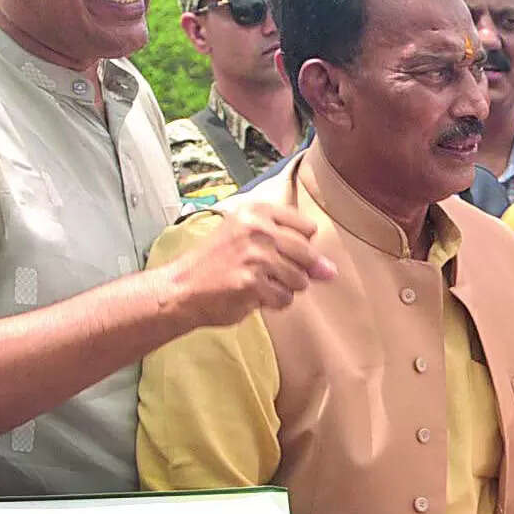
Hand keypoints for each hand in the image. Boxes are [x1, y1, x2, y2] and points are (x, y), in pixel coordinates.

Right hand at [162, 208, 336, 329]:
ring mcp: (255, 255)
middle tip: (266, 272)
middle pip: (308, 254)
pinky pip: (285, 299)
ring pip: (300, 280)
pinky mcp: (252, 282)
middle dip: (294, 270)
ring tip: (257, 283)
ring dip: (283, 288)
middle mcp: (257, 228)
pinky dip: (272, 303)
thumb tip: (331, 271)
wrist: (183, 287)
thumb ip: (291, 246)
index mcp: (256, 211)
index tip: (276, 252)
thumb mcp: (248, 237)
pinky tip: (252, 295)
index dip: (299, 247)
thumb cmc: (218, 263)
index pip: (307, 228)